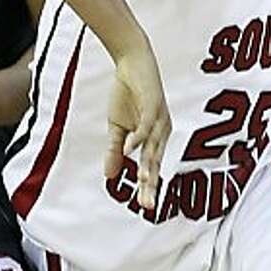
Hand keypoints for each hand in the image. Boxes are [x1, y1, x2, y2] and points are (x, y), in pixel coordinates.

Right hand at [104, 41, 169, 210]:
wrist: (131, 64)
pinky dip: (137, 137)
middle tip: (148, 205)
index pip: (151, 167)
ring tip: (143, 182)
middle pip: (155, 162)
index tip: (145, 206)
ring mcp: (158, 119)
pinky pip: (145, 125)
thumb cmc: (127, 95)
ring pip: (153, 147)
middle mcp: (160, 132)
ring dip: (147, 164)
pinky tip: (130, 149)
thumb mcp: (117, 127)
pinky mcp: (153, 105)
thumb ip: (115, 151)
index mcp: (154, 139)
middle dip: (151, 184)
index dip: (148, 186)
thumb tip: (109, 177)